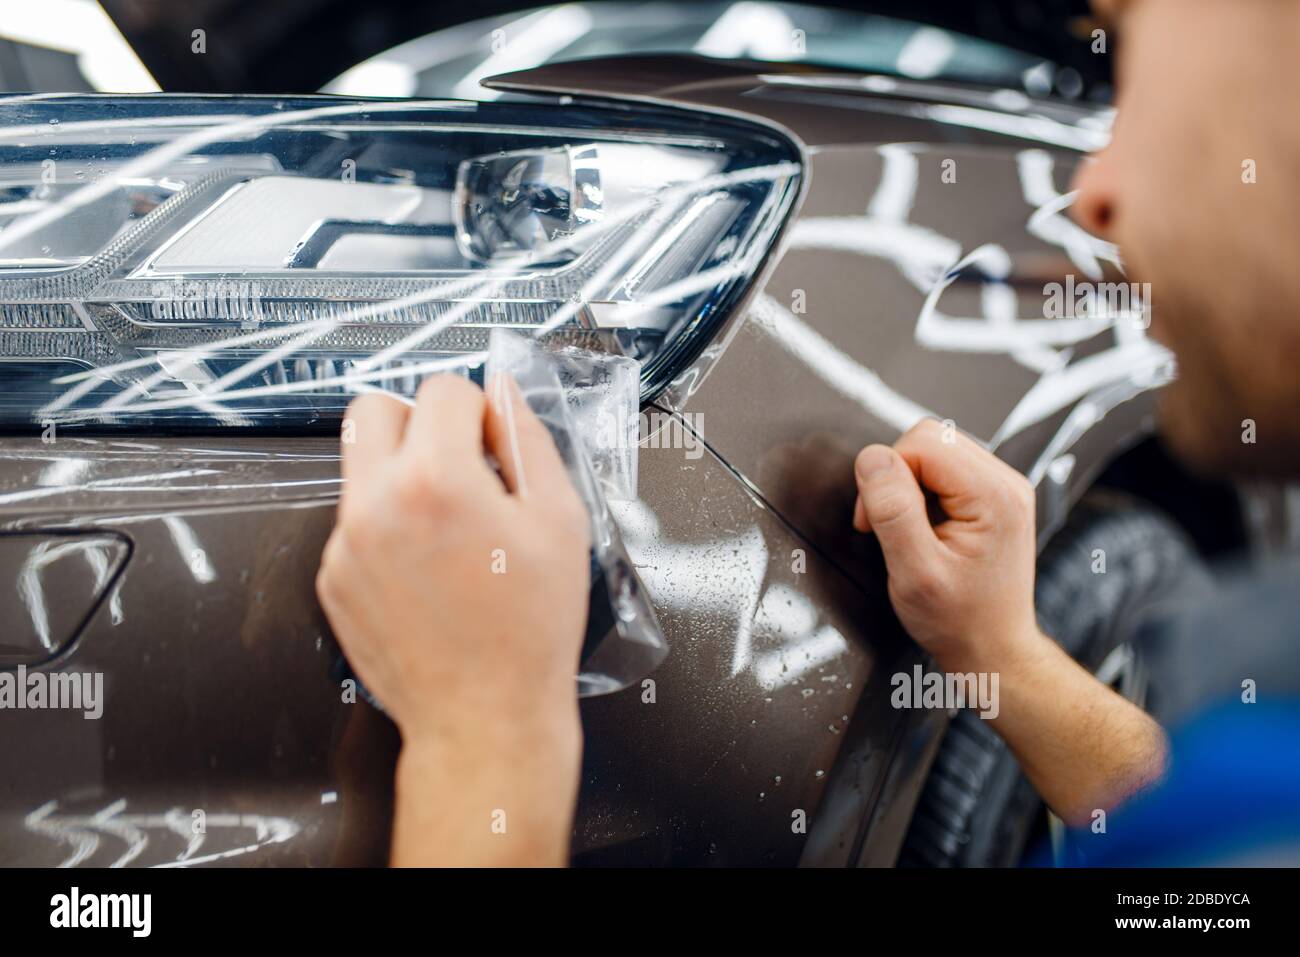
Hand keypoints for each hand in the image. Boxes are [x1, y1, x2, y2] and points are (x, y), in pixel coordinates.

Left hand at [316, 374, 590, 864]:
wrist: (483, 716)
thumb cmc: (528, 631)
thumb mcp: (559, 521)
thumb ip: (529, 440)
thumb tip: (505, 393)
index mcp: (436, 480)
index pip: (442, 389)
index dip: (478, 410)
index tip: (492, 443)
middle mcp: (377, 503)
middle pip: (374, 408)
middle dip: (418, 422)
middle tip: (457, 463)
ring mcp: (345, 543)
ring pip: (358, 465)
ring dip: (400, 473)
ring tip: (447, 524)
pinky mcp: (332, 578)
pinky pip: (352, 522)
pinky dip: (386, 526)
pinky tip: (428, 567)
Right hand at [853, 418, 1167, 821]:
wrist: (993, 650)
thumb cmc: (961, 622)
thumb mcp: (915, 573)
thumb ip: (893, 511)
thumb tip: (872, 459)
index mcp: (994, 495)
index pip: (922, 442)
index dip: (885, 475)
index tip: (875, 521)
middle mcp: (1005, 483)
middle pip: (929, 438)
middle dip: (894, 476)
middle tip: (888, 527)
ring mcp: (1001, 487)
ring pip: (933, 450)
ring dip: (906, 484)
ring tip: (907, 530)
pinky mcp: (991, 496)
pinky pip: (943, 470)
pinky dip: (920, 492)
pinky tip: (923, 528)